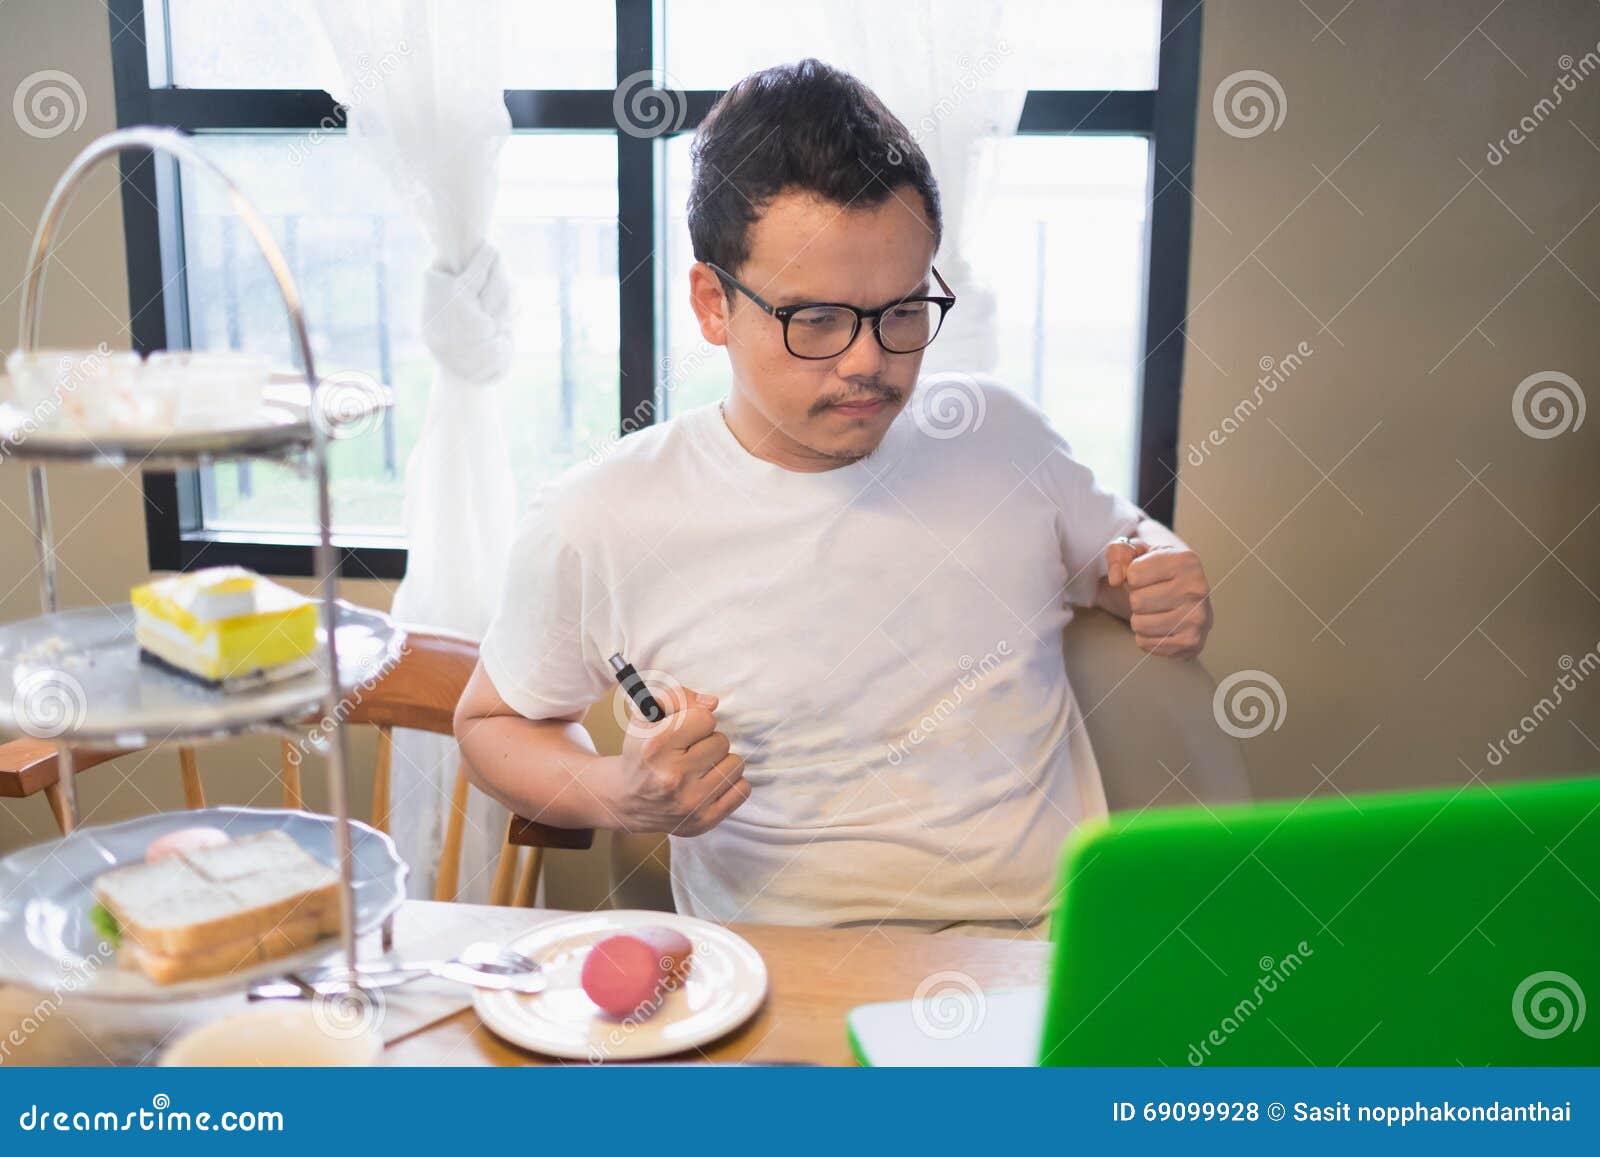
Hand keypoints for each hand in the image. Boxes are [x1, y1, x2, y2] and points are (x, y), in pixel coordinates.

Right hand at [609, 681, 748, 835]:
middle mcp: (673, 777)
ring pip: (735, 764)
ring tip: (700, 767)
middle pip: (722, 741)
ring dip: (720, 762)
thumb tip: (712, 703)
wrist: (627, 801)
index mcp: (656, 747)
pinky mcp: (705, 821)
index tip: (685, 731)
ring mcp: (691, 803)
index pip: (705, 718)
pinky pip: (742, 789)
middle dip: (708, 742)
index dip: (696, 721)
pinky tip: (710, 782)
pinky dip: (730, 783)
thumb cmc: (641, 754)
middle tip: (689, 751)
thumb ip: (676, 697)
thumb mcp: (645, 718)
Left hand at [1105, 538, 1212, 657]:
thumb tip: (1115, 578)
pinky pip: (1146, 643)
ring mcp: (1197, 618)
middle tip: (1150, 595)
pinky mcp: (1190, 642)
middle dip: (1135, 599)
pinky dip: (1146, 636)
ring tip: (1155, 610)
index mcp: (1186, 561)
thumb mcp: (1137, 552)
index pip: (1133, 575)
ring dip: (1139, 619)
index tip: (1145, 576)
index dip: (1131, 577)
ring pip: (1139, 624)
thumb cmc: (1158, 572)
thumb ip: (1117, 552)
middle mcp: (1197, 589)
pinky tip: (1160, 625)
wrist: (1187, 597)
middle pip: (1137, 601)